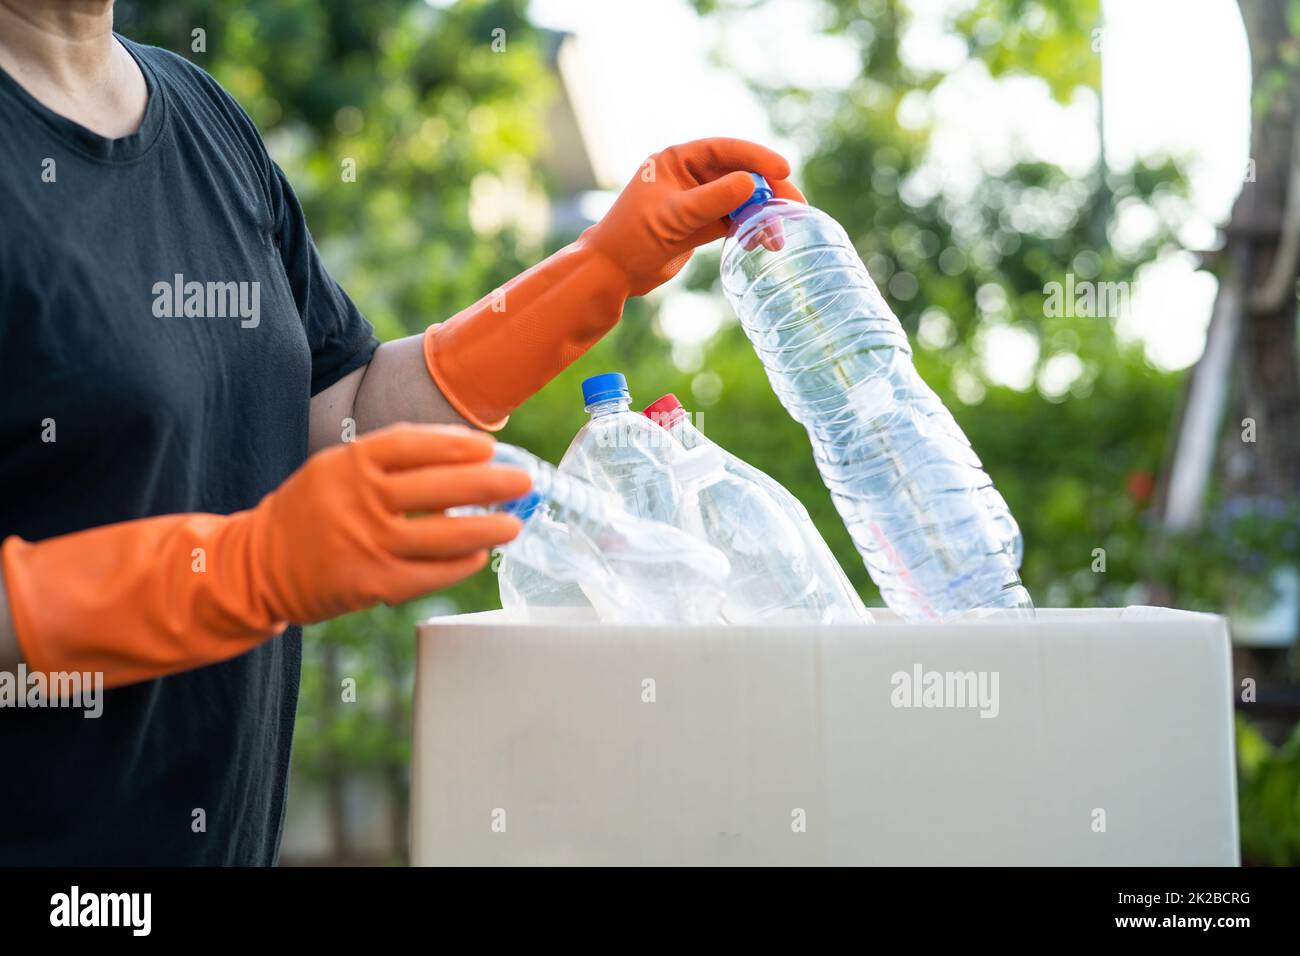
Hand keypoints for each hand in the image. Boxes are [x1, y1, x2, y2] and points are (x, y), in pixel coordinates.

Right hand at [253, 423, 530, 622]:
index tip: (488, 447)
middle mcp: (358, 499)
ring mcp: (366, 542)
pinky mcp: (371, 582)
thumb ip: (387, 461)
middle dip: (488, 483)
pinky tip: (478, 556)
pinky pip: (429, 573)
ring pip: (441, 535)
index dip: (455, 444)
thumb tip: (460, 457)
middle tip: (523, 482)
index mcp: (349, 462)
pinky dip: (459, 565)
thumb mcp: (336, 469)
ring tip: (513, 525)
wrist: (257, 565)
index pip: (411, 444)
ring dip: (484, 529)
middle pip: (437, 487)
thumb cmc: (310, 511)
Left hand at [582, 138, 804, 295]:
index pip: (724, 150)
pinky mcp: (699, 224)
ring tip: (780, 235)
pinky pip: (733, 220)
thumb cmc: (633, 239)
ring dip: (762, 214)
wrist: (612, 272)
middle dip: (767, 190)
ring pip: (739, 199)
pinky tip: (763, 242)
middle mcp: (688, 175)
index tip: (784, 168)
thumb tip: (751, 184)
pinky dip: (749, 229)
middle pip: (738, 174)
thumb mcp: (674, 217)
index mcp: (676, 161)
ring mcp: (695, 200)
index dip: (756, 157)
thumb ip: (712, 200)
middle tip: (795, 206)